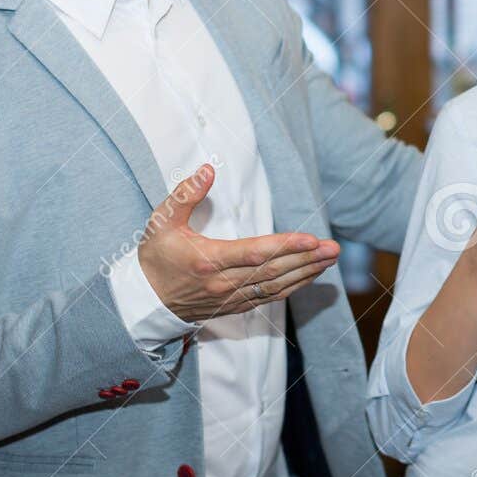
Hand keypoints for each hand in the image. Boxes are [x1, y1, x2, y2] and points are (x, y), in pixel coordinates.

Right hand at [138, 164, 340, 322]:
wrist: (143, 302)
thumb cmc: (155, 258)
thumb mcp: (161, 222)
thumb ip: (185, 195)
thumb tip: (208, 169)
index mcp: (207, 260)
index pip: (253, 254)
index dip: (284, 247)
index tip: (311, 239)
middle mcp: (222, 283)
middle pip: (272, 272)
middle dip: (306, 259)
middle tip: (333, 248)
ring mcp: (230, 298)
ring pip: (274, 287)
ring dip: (305, 273)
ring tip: (330, 259)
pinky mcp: (234, 307)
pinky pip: (269, 298)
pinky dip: (292, 287)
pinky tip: (310, 275)